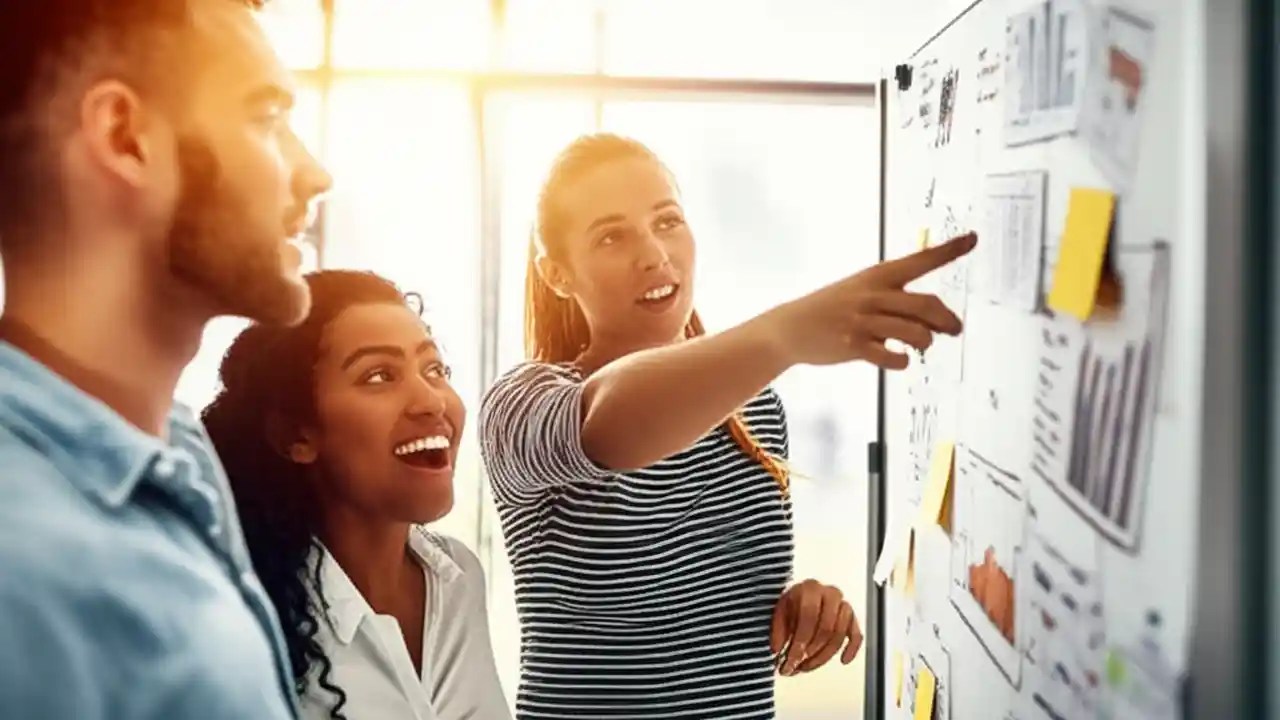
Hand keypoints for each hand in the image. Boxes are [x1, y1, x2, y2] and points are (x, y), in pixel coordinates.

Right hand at [760, 232, 976, 369]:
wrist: (791, 327)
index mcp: (877, 276)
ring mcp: (864, 321)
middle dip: (947, 320)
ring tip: (921, 345)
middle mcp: (873, 295)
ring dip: (926, 342)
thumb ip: (895, 301)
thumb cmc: (831, 308)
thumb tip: (934, 322)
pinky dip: (902, 361)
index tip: (972, 239)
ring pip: (915, 333)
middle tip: (955, 329)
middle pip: (926, 305)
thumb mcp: (860, 290)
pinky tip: (899, 359)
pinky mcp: (854, 345)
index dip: (949, 250)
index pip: (920, 260)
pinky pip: (892, 356)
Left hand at [769, 579, 862, 675]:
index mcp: (810, 589)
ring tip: (808, 666)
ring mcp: (843, 605)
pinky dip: (852, 649)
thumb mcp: (780, 611)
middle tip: (798, 666)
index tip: (791, 660)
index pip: (808, 617)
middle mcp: (830, 594)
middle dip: (811, 652)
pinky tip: (843, 660)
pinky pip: (857, 635)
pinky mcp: (852, 617)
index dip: (800, 642)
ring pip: (839, 635)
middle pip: (826, 628)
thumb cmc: (793, 601)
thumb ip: (778, 630)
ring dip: (824, 655)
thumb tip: (777, 650)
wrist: (804, 593)